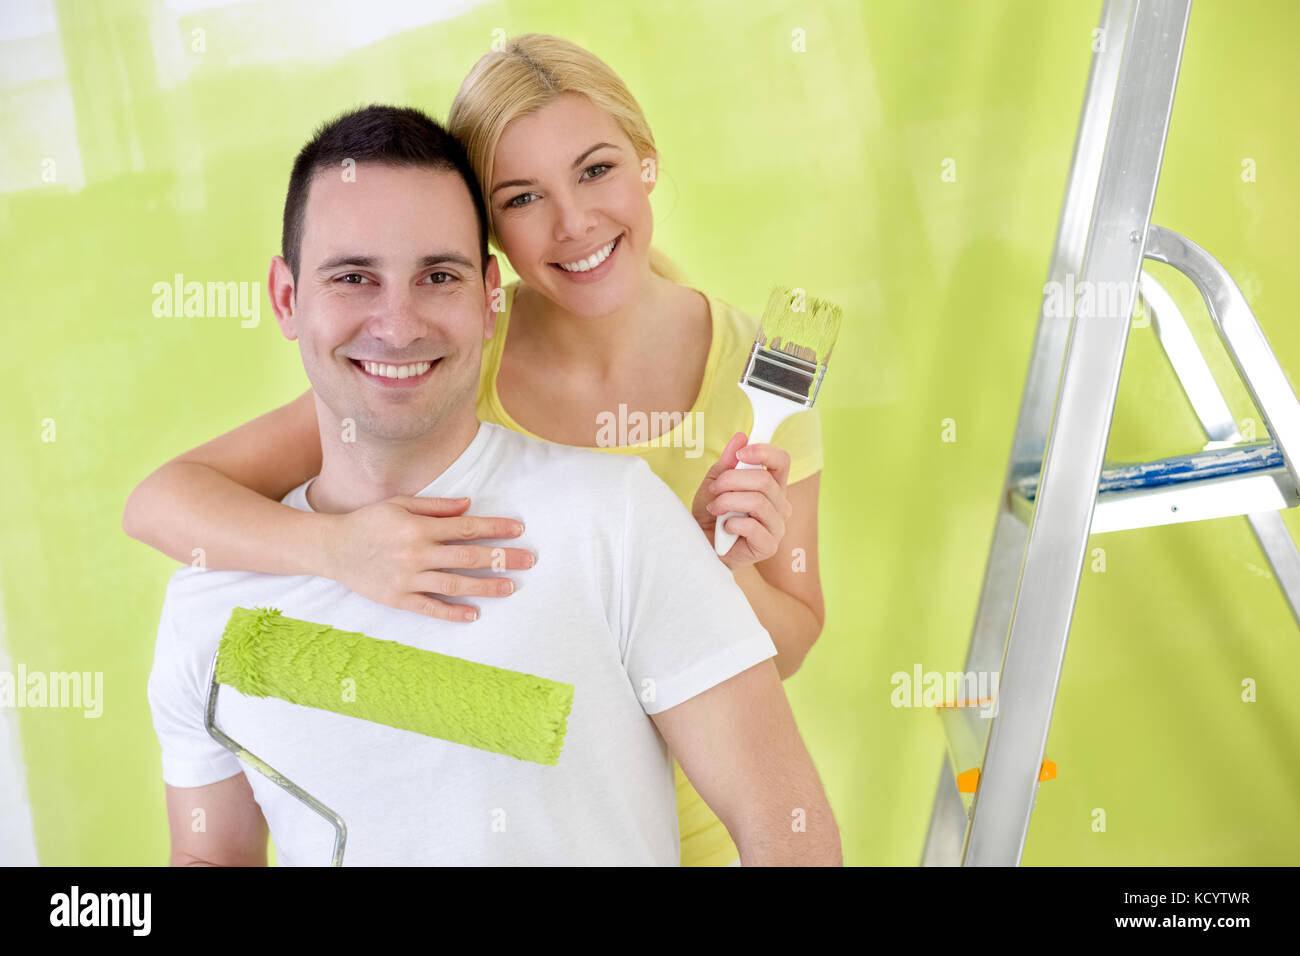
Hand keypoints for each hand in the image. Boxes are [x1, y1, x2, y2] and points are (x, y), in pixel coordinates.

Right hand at [321, 495, 534, 621]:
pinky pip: (430, 608)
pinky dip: (453, 613)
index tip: (518, 530)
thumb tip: (470, 505)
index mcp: (419, 528)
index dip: (495, 528)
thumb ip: (437, 507)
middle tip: (528, 560)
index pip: (466, 528)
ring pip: (455, 585)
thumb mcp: (400, 504)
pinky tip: (474, 615)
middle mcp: (416, 554)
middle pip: (468, 557)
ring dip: (485, 587)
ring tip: (510, 587)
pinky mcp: (397, 598)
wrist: (332, 548)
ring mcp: (407, 579)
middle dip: (502, 558)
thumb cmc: (369, 522)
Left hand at [691, 432, 793, 569]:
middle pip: (764, 480)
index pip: (782, 461)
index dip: (763, 452)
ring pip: (758, 501)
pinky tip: (725, 528)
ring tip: (714, 508)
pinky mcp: (769, 546)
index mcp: (772, 486)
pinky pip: (753, 526)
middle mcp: (781, 505)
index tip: (741, 455)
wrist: (700, 544)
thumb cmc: (711, 515)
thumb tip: (741, 437)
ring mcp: (777, 526)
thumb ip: (728, 462)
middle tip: (713, 489)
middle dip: (731, 480)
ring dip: (728, 502)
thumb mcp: (715, 482)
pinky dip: (732, 523)